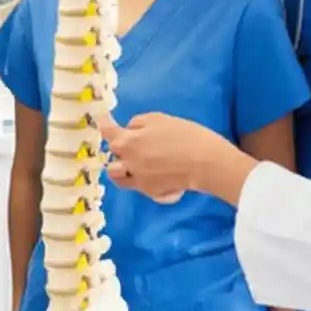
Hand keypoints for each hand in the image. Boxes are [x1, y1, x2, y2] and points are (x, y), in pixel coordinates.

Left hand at [96, 112, 257, 205]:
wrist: (206, 162)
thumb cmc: (185, 135)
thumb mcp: (159, 119)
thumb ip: (138, 124)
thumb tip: (129, 130)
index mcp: (129, 141)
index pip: (107, 133)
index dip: (104, 127)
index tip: (103, 123)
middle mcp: (128, 162)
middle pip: (112, 155)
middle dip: (119, 149)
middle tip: (133, 145)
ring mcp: (138, 179)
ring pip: (117, 176)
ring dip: (122, 169)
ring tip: (136, 164)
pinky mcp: (150, 192)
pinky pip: (137, 186)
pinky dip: (141, 180)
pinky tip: (155, 174)